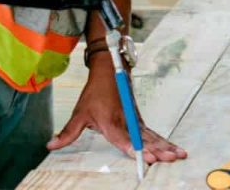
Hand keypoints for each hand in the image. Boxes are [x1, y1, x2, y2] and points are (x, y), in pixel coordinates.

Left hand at [47, 63, 185, 164]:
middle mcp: (126, 122)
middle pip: (143, 138)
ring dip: (166, 146)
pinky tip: (176, 151)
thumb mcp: (79, 112)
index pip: (122, 138)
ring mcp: (135, 121)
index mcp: (110, 121)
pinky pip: (154, 134)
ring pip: (153, 136)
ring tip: (179, 156)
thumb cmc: (95, 93)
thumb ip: (68, 133)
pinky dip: (166, 142)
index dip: (133, 148)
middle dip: (157, 149)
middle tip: (168, 158)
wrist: (110, 70)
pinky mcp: (140, 122)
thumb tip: (51, 146)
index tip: (145, 156)